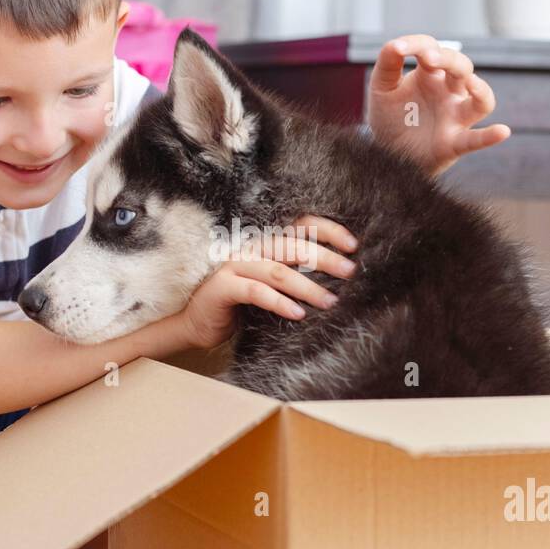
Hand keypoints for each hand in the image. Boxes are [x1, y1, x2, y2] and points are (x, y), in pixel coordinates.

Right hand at [176, 215, 357, 350]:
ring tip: (330, 301)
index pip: (300, 226)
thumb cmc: (239, 304)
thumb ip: (294, 274)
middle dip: (325, 258)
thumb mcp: (270, 285)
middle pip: (294, 246)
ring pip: (279, 270)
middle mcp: (251, 248)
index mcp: (266, 242)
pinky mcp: (224, 287)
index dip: (328, 231)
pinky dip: (280, 302)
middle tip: (350, 272)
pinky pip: (257, 292)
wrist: (196, 323)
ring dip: (308, 286)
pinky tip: (298, 314)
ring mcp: (235, 265)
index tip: (353, 246)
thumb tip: (337, 278)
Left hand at [366, 34, 510, 176]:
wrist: (387, 153)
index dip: (418, 45)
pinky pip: (476, 139)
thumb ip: (388, 64)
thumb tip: (395, 44)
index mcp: (431, 74)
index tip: (399, 50)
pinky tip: (502, 131)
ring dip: (480, 90)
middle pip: (462, 68)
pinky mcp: (455, 142)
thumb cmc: (390, 116)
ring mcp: (455, 116)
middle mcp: (449, 91)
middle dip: (449, 59)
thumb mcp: (382, 87)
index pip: (433, 49)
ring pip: (481, 100)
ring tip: (470, 84)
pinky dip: (490, 136)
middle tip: (428, 58)